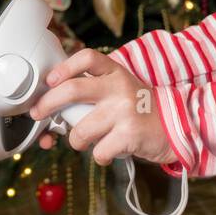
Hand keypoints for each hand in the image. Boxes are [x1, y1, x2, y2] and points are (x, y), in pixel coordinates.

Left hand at [28, 49, 178, 167]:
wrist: (176, 126)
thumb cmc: (140, 109)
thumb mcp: (120, 88)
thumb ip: (94, 89)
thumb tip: (53, 104)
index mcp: (116, 72)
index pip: (87, 58)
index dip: (64, 67)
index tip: (50, 80)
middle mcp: (119, 87)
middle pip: (73, 90)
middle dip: (48, 104)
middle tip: (39, 113)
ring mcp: (124, 111)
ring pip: (80, 130)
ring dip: (77, 141)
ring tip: (87, 141)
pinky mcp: (129, 134)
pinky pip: (98, 152)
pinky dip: (99, 157)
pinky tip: (108, 152)